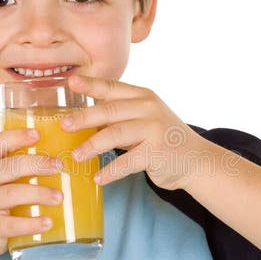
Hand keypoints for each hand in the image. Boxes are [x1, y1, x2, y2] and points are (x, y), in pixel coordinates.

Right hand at [0, 128, 64, 258]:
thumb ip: (10, 166)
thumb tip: (52, 155)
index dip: (16, 136)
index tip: (38, 134)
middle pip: (10, 167)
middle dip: (37, 163)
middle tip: (59, 165)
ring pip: (13, 193)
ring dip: (39, 193)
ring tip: (59, 196)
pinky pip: (13, 224)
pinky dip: (32, 223)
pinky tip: (48, 222)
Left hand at [61, 74, 205, 190]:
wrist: (197, 160)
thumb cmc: (163, 139)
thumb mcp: (144, 119)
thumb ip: (119, 117)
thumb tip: (82, 119)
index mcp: (143, 96)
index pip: (112, 87)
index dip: (90, 84)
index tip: (70, 82)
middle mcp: (149, 108)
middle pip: (109, 110)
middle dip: (83, 118)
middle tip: (64, 126)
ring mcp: (154, 129)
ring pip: (114, 134)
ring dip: (92, 146)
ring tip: (76, 157)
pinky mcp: (156, 152)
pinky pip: (126, 162)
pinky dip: (110, 171)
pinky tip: (98, 178)